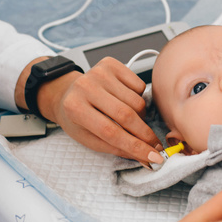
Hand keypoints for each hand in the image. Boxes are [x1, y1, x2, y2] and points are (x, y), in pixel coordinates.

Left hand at [37, 57, 163, 165]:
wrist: (67, 92)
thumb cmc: (77, 117)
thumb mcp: (89, 139)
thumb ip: (116, 148)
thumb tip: (145, 157)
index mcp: (75, 108)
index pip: (111, 132)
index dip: (135, 147)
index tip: (153, 158)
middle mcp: (86, 87)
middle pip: (126, 115)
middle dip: (145, 134)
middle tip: (155, 145)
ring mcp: (99, 73)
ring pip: (137, 101)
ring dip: (141, 116)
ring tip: (129, 119)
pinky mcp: (110, 64)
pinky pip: (139, 85)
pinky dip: (138, 97)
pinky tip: (125, 100)